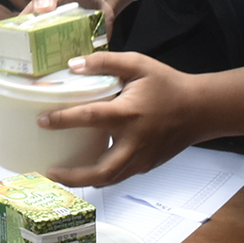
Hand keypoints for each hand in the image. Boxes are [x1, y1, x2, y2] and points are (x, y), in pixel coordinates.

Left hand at [37, 51, 243, 187]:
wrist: (201, 109)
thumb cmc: (168, 84)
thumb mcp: (138, 65)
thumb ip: (105, 62)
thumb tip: (74, 64)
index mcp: (129, 113)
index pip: (90, 118)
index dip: (63, 120)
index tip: (42, 121)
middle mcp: (134, 141)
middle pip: (101, 171)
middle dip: (72, 176)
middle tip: (48, 171)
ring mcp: (142, 158)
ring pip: (110, 179)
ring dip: (84, 180)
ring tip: (61, 175)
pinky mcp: (147, 165)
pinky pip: (120, 174)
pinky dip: (101, 175)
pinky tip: (86, 167)